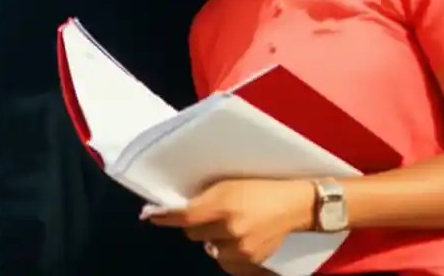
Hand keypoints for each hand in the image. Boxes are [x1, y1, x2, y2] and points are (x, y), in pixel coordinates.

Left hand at [146, 179, 315, 274]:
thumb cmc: (257, 188)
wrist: (292, 205)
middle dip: (195, 224)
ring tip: (228, 225)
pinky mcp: (249, 259)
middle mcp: (229, 228)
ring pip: (207, 247)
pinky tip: (236, 238)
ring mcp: (240, 247)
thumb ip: (202, 198)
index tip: (151, 216)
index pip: (184, 216)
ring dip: (211, 238)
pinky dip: (225, 249)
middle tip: (209, 214)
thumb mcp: (226, 184)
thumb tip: (176, 209)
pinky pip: (223, 258)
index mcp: (222, 204)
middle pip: (192, 233)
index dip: (164, 217)